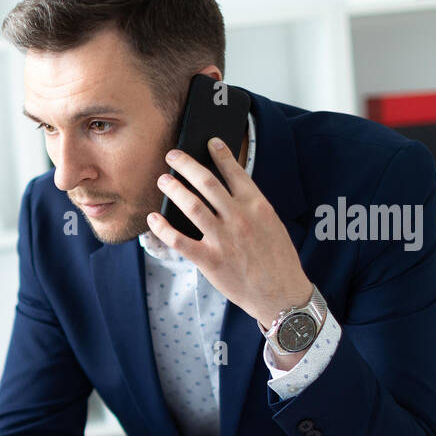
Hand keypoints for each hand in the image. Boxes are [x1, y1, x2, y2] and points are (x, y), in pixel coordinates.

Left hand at [146, 138, 312, 329]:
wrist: (282, 293)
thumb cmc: (278, 260)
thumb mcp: (272, 225)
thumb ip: (250, 208)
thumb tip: (227, 192)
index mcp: (257, 206)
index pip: (235, 172)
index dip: (220, 154)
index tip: (209, 141)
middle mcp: (239, 218)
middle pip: (207, 183)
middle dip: (186, 165)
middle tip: (172, 156)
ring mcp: (223, 239)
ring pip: (191, 206)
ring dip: (174, 189)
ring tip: (163, 180)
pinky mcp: (210, 260)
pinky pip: (179, 241)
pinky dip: (162, 228)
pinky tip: (154, 219)